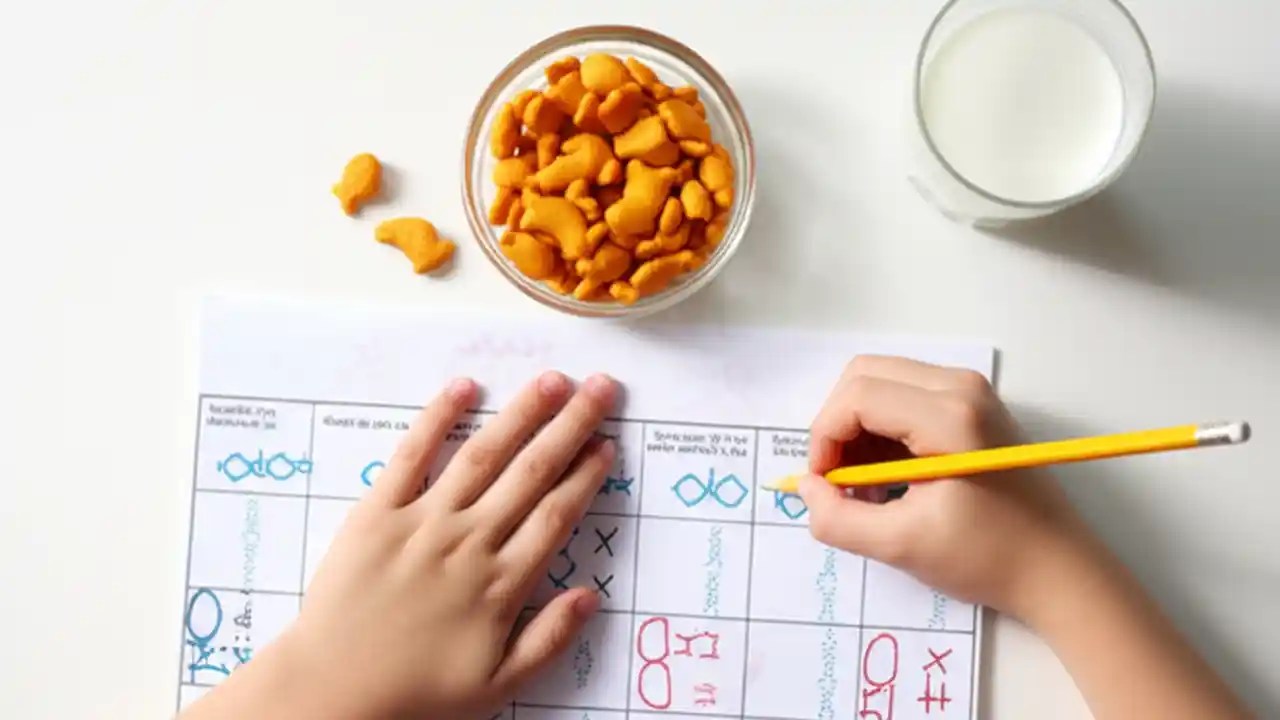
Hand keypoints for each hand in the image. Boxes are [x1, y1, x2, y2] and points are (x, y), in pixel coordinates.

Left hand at [187, 371, 618, 719]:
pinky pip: (410, 456)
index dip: (586, 476)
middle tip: (600, 388)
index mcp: (501, 585)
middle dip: (571, 426)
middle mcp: (469, 543)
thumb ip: (548, 640)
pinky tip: (465, 388)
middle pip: (531, 473)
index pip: (555, 516)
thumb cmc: (416, 692)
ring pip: (482, 456)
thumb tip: (591, 595)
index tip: (607, 444)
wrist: (332, 690)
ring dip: (521, 414)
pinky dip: (437, 419)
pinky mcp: (376, 513)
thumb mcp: (496, 685)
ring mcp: (423, 523)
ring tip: (552, 380)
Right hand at [798, 356, 1094, 620]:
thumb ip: (839, 519)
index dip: (824, 439)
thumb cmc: (988, 557)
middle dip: (837, 429)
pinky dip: (882, 432)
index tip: (825, 488)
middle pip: (863, 376)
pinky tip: (890, 480)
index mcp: (949, 415)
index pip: (856, 397)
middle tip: (840, 484)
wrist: (1060, 569)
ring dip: (858, 432)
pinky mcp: (972, 404)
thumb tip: (806, 489)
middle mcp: (960, 386)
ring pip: (880, 384)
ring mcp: (970, 390)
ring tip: (868, 490)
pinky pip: (905, 397)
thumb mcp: (902, 546)